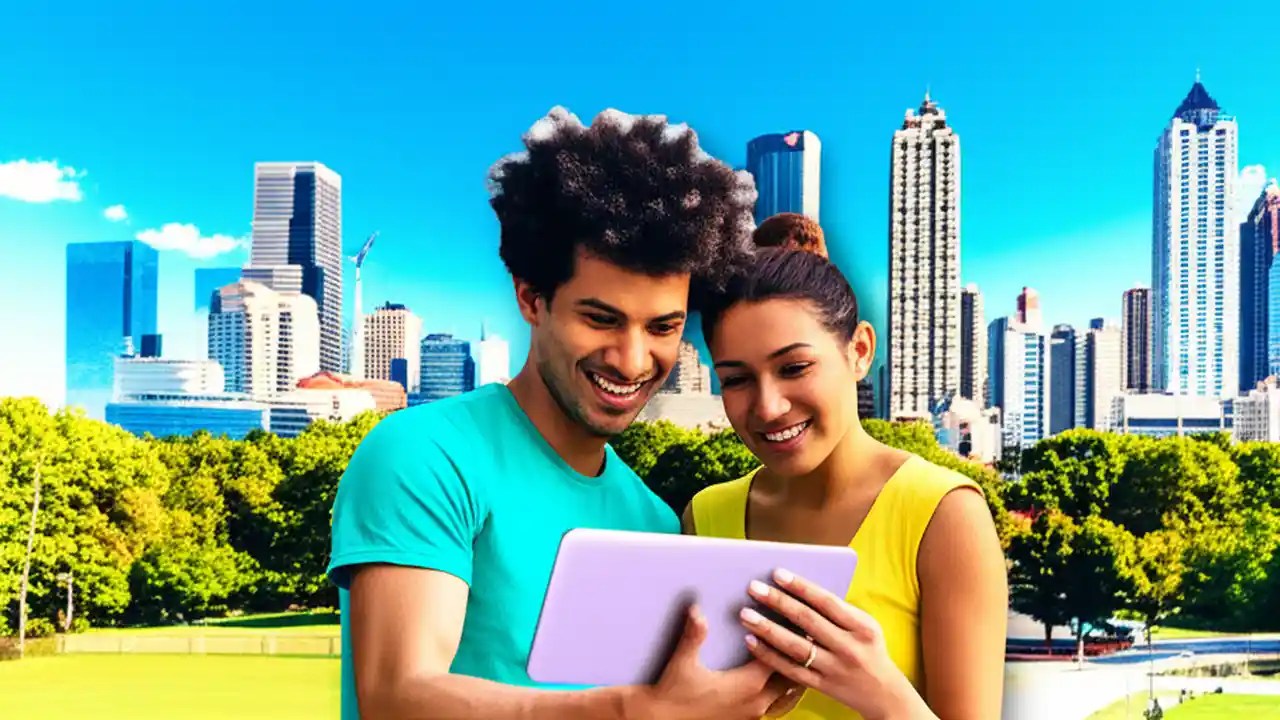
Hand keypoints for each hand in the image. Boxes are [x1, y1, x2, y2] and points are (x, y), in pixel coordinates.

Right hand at [628, 604, 790, 719]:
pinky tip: (777, 677)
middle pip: (791, 676)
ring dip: (791, 672)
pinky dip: (779, 688)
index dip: (792, 637)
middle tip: (808, 634)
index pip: (780, 657)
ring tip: (799, 653)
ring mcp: (752, 714)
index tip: (802, 621)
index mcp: (748, 685)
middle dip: (798, 655)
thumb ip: (694, 634)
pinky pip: (773, 703)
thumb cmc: (673, 692)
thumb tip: (697, 609)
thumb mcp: (683, 662)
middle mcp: (756, 702)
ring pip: (784, 693)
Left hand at [738, 568, 928, 719]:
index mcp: (862, 627)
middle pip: (807, 621)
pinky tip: (751, 641)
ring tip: (745, 614)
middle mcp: (848, 647)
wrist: (884, 693)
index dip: (801, 586)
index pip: (827, 601)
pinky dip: (769, 655)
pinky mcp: (822, 686)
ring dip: (768, 629)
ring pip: (795, 647)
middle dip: (778, 602)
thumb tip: (798, 589)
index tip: (777, 573)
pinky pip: (790, 669)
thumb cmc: (869, 649)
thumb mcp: (865, 625)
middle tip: (753, 588)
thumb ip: (838, 611)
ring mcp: (834, 669)